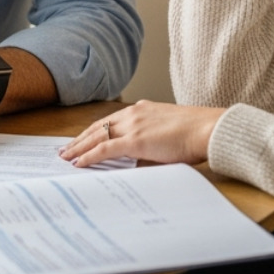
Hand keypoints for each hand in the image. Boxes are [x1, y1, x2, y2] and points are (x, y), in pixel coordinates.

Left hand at [59, 100, 225, 167]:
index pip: (110, 121)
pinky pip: (104, 149)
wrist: (208, 129)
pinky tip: (79, 163)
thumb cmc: (195, 135)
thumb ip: (149, 146)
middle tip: (65, 149)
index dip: (93, 132)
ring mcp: (133, 125)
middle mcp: (134, 113)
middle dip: (80, 139)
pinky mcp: (136, 140)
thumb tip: (135, 163)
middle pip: (98, 126)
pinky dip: (89, 156)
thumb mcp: (167, 136)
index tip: (82, 140)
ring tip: (65, 157)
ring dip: (79, 147)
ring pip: (96, 136)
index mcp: (142, 110)